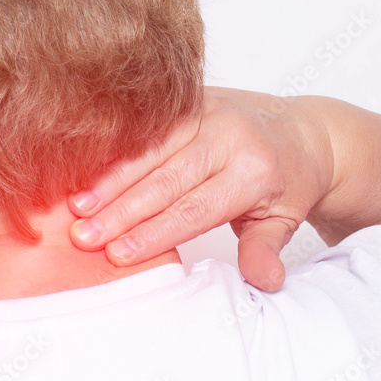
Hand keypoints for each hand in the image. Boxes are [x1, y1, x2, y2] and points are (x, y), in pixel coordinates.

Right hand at [67, 86, 334, 290]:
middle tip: (83, 236)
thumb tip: (265, 282)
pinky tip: (88, 171)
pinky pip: (149, 128)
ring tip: (76, 206)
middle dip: (121, 210)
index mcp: (254, 170)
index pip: (195, 209)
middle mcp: (230, 135)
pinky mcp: (193, 98)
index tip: (118, 255)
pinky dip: (118, 152)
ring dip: (110, 180)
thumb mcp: (284, 220)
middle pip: (166, 180)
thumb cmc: (288, 182)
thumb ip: (266, 249)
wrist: (304, 131)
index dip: (154, 233)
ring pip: (150, 151)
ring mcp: (209, 111)